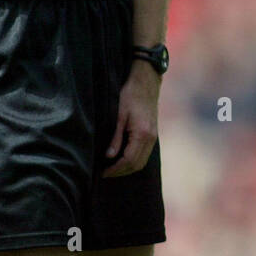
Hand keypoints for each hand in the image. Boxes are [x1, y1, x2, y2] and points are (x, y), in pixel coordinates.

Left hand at [104, 58, 161, 176]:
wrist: (146, 83)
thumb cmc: (130, 95)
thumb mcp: (119, 115)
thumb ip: (115, 137)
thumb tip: (109, 156)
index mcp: (142, 133)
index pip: (129, 160)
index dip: (115, 169)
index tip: (102, 172)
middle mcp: (151, 138)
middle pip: (137, 164)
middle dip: (120, 172)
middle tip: (105, 173)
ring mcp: (154, 136)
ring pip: (142, 161)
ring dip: (127, 168)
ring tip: (112, 168)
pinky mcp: (153, 134)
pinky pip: (145, 154)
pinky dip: (134, 160)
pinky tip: (122, 158)